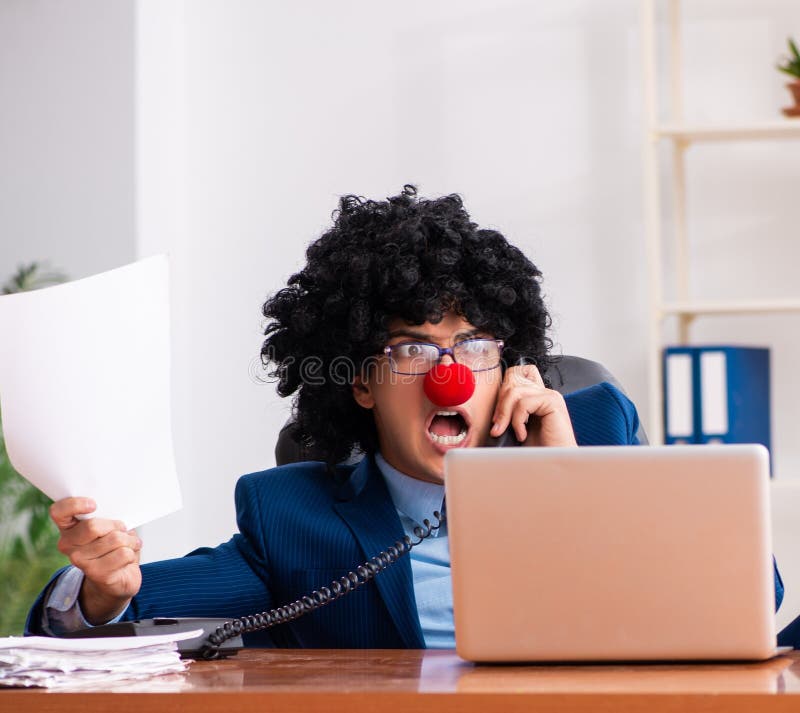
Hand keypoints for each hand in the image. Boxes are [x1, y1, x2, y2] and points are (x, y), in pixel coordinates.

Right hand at [50, 497, 141, 624]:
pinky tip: (128, 557)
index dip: (74, 505)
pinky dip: (132, 552)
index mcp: (68, 527)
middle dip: (116, 525)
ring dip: (129, 540)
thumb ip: (107, 515)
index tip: (94, 505)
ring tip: (128, 544)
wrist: (118, 579)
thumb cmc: (113, 545)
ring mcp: (80, 561)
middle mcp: (67, 545)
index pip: (58, 511)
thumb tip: (117, 511)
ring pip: (114, 539)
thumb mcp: (109, 526)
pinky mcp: (96, 574)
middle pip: (92, 526)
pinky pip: (123, 553)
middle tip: (122, 529)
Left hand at [490, 364, 577, 446]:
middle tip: (496, 429)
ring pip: (514, 393)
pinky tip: (521, 435)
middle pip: (510, 386)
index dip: (501, 395)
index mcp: (535, 397)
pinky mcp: (553, 402)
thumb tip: (489, 411)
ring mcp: (549, 396)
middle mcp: (543, 393)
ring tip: (505, 433)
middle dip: (499, 408)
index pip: (513, 378)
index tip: (496, 419)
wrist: (554, 465)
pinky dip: (517, 421)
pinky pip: (524, 403)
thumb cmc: (538, 451)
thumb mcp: (516, 428)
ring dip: (505, 415)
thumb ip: (507, 414)